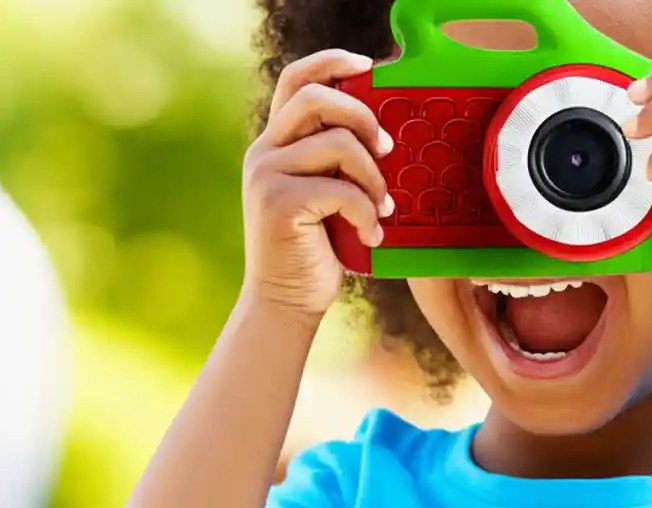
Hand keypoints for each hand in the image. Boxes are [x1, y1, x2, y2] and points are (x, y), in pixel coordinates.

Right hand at [241, 49, 395, 317]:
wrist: (288, 301)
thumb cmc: (318, 249)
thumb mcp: (330, 194)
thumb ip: (340, 160)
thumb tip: (385, 132)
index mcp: (276, 142)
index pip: (296, 80)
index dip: (331, 62)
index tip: (369, 67)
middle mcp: (264, 151)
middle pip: (317, 98)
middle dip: (363, 116)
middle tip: (387, 150)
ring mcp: (267, 174)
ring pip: (338, 144)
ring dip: (373, 178)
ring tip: (382, 208)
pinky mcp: (277, 202)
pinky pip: (341, 189)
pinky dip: (365, 213)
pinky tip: (370, 236)